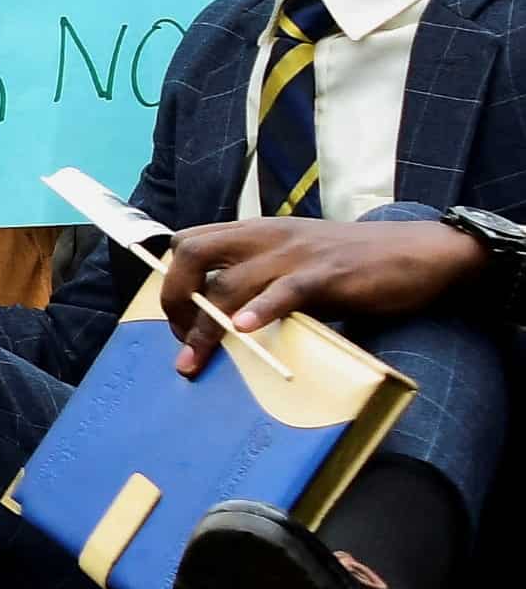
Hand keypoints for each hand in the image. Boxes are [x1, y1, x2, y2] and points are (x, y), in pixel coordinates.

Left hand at [160, 217, 484, 377]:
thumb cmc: (353, 262)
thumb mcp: (294, 261)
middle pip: (193, 254)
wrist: (415, 251)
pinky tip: (246, 330)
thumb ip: (260, 279)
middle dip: (174, 297)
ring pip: (231, 282)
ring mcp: (294, 254)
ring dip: (207, 324)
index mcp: (255, 231)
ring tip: (196, 357)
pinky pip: (286, 290)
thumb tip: (225, 317)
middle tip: (180, 339)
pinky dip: (262, 309)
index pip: (190, 240)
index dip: (172, 278)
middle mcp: (265, 237)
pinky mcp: (327, 274)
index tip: (175, 318)